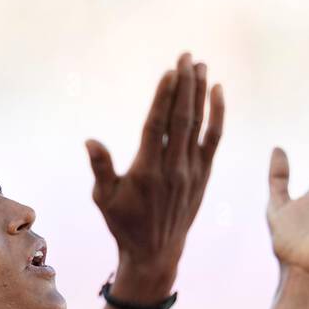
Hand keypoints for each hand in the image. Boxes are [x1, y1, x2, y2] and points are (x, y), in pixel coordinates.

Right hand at [86, 52, 223, 290]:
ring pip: (200, 125)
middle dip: (186, 85)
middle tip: (187, 56)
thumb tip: (91, 141)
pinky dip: (217, 115)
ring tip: (201, 65)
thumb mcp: (104, 198)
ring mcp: (191, 171)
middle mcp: (173, 168)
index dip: (165, 97)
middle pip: (182, 119)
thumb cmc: (123, 223)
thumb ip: (101, 168)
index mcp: (147, 171)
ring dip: (201, 93)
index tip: (171, 72)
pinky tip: (217, 92)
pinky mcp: (203, 174)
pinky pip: (214, 139)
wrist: (156, 252)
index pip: (158, 126)